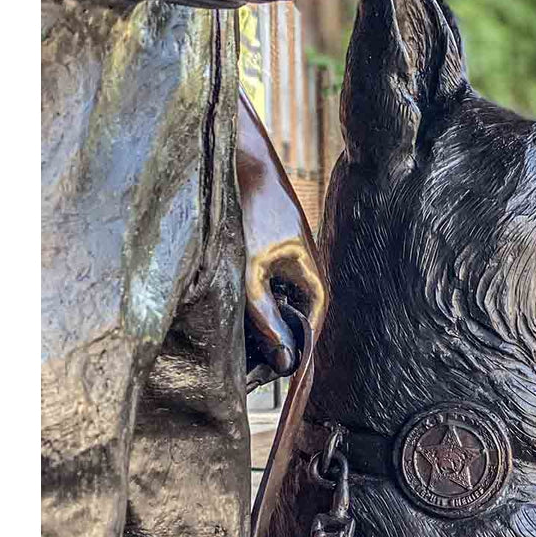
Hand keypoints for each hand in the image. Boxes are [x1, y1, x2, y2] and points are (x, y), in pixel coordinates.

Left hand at [236, 87, 326, 378]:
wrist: (236, 157)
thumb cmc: (248, 210)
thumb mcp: (250, 272)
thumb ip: (263, 317)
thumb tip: (282, 360)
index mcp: (311, 278)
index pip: (309, 331)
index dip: (291, 355)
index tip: (269, 379)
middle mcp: (302, 271)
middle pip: (291, 320)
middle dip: (270, 342)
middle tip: (243, 368)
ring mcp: (284, 259)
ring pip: (273, 303)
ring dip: (255, 321)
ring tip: (231, 344)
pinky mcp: (265, 249)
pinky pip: (262, 286)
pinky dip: (247, 300)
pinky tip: (224, 307)